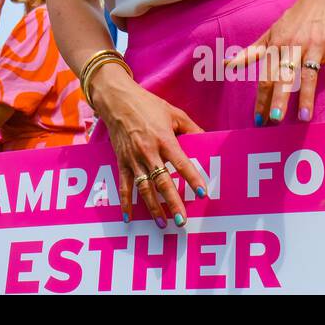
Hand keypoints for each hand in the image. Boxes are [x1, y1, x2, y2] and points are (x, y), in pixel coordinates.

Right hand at [87, 63, 208, 228]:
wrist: (116, 100)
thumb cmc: (147, 104)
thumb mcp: (174, 112)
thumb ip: (192, 128)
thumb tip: (207, 142)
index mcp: (163, 139)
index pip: (181, 162)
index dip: (192, 178)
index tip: (202, 193)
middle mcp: (148, 151)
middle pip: (162, 181)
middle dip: (172, 202)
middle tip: (182, 220)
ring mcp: (133, 158)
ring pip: (144, 188)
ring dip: (153, 207)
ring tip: (163, 224)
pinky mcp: (121, 161)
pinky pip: (124, 185)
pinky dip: (126, 202)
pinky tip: (129, 217)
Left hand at [226, 0, 324, 123]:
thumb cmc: (293, 20)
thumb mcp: (269, 34)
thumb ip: (250, 52)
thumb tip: (226, 64)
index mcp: (276, 46)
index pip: (266, 77)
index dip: (261, 98)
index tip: (258, 120)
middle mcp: (293, 47)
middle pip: (284, 77)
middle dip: (278, 98)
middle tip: (275, 120)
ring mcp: (314, 47)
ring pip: (308, 74)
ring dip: (306, 96)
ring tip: (304, 117)